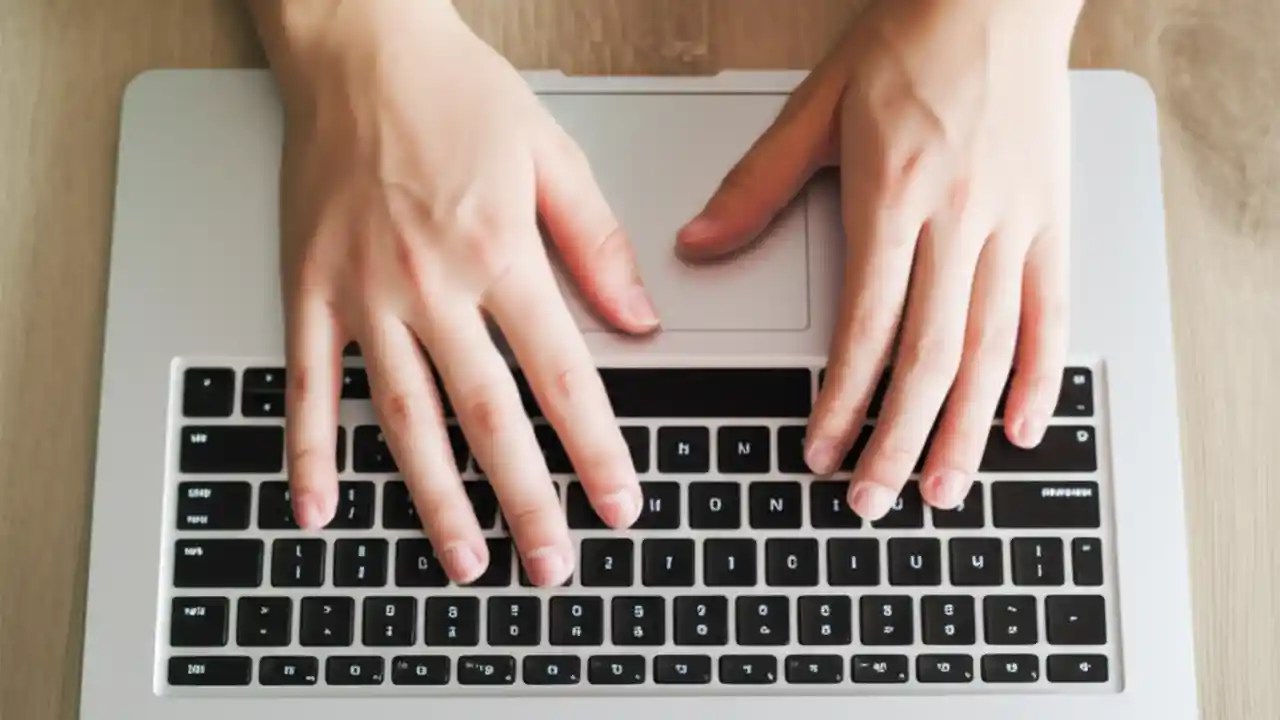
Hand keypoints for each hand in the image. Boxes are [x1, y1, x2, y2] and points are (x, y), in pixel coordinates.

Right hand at [250, 0, 658, 584]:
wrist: (359, 44)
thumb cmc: (455, 92)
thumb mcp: (552, 156)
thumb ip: (597, 246)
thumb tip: (640, 320)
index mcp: (501, 253)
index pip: (562, 377)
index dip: (596, 451)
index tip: (619, 504)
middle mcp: (432, 283)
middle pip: (489, 417)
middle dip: (526, 501)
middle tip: (551, 566)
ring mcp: (364, 292)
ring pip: (404, 417)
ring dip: (436, 498)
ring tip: (463, 561)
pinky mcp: (310, 287)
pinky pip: (308, 382)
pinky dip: (310, 449)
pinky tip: (320, 506)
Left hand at [678, 0, 1081, 518]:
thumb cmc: (911, 39)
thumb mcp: (815, 106)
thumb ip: (756, 186)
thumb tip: (697, 244)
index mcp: (893, 196)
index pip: (866, 327)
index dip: (844, 402)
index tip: (824, 452)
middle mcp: (958, 219)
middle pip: (931, 356)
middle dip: (898, 439)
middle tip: (875, 500)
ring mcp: (1014, 223)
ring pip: (993, 348)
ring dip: (964, 429)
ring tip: (941, 489)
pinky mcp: (1053, 218)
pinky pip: (1052, 310)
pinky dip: (1040, 374)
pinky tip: (1021, 425)